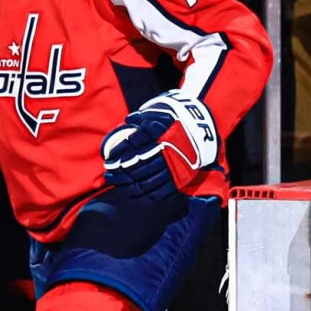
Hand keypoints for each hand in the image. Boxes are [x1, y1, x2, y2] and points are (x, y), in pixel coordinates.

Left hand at [101, 91, 218, 202]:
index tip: (110, 157)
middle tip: (109, 174)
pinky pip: (160, 192)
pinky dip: (145, 195)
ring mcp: (175, 167)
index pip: (135, 143)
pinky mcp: (180, 178)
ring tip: (117, 184)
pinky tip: (133, 193)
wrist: (201, 132)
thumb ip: (144, 118)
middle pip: (139, 165)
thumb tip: (128, 121)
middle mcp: (168, 152)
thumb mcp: (160, 116)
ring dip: (129, 184)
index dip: (120, 151)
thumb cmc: (175, 123)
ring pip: (148, 180)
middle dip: (120, 171)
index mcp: (162, 134)